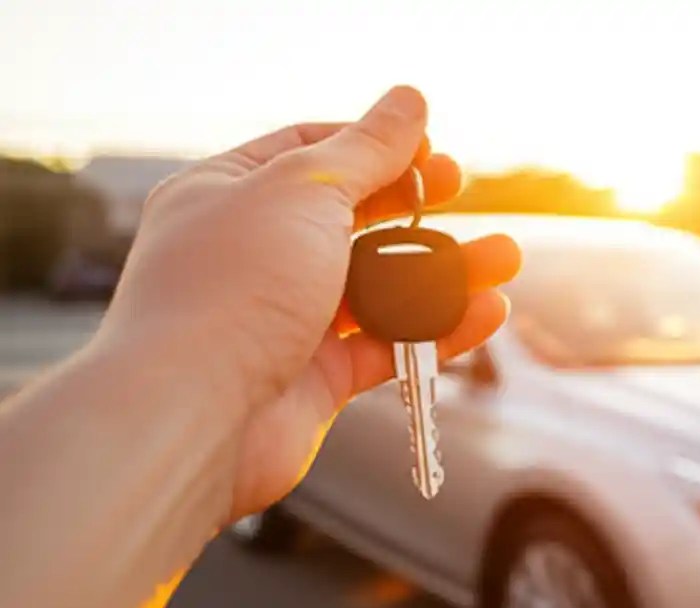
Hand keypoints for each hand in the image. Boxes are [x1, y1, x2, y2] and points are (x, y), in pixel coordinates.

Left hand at [100, 86, 520, 522]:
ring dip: (444, 273)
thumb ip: (367, 149)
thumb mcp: (305, 192)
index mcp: (227, 194)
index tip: (428, 149)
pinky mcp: (315, 380)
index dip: (372, 145)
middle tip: (459, 189)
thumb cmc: (233, 289)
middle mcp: (253, 255)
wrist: (194, 415)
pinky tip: (486, 313)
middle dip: (413, 206)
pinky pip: (388, 345)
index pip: (308, 153)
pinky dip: (438, 330)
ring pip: (379, 287)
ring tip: (505, 259)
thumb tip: (409, 100)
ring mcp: (284, 320)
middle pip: (350, 219)